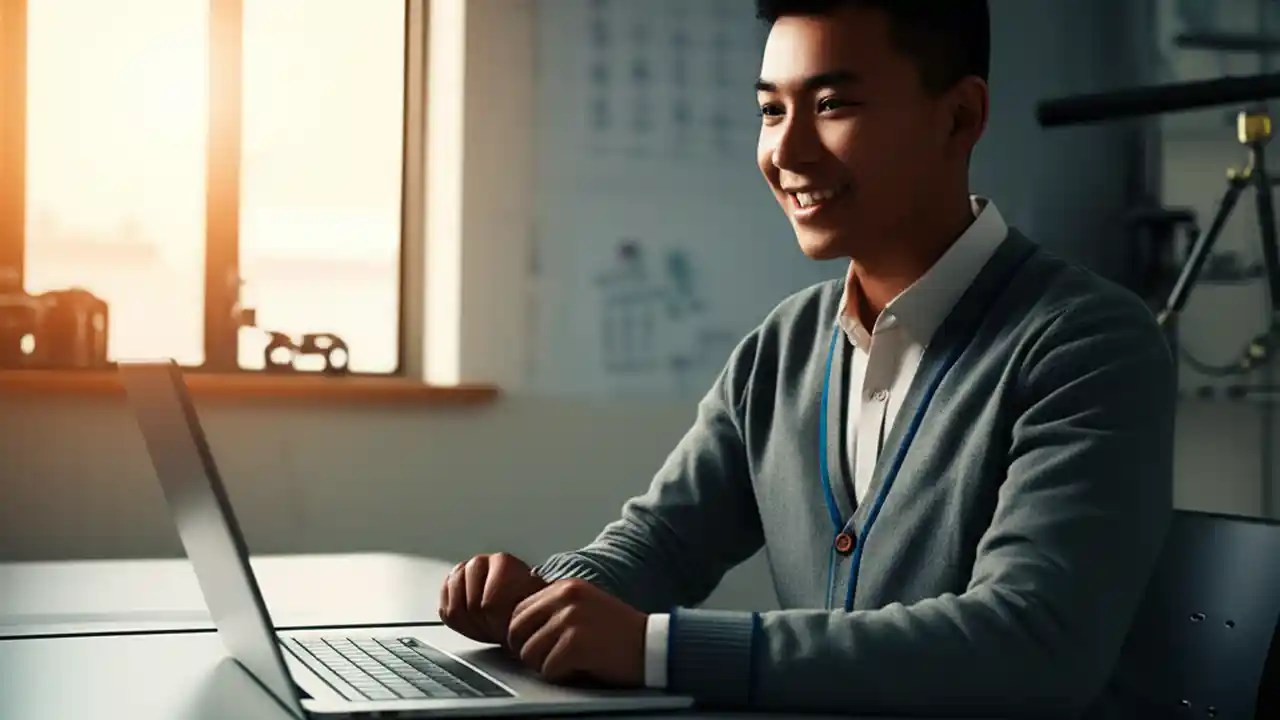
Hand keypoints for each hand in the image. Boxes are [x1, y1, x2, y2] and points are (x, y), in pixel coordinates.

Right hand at [438, 553, 547, 646]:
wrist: (515, 600)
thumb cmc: (523, 603)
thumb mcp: (531, 604)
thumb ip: (520, 607)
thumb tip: (513, 614)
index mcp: (502, 562)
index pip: (491, 602)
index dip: (499, 622)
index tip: (508, 627)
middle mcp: (478, 562)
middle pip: (472, 606)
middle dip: (485, 624)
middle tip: (498, 628)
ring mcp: (460, 573)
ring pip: (455, 609)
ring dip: (471, 624)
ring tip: (486, 626)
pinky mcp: (448, 587)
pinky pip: (445, 610)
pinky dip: (458, 623)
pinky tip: (473, 623)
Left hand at [506, 579, 645, 686]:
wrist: (653, 645)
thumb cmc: (619, 632)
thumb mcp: (584, 606)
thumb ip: (553, 609)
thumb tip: (516, 629)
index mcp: (564, 587)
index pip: (518, 611)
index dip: (520, 634)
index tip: (532, 646)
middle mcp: (565, 598)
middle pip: (517, 632)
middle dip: (527, 651)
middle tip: (548, 660)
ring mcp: (569, 620)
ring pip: (529, 653)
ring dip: (545, 666)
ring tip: (569, 664)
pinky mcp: (575, 644)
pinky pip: (548, 670)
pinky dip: (562, 676)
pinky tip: (580, 670)